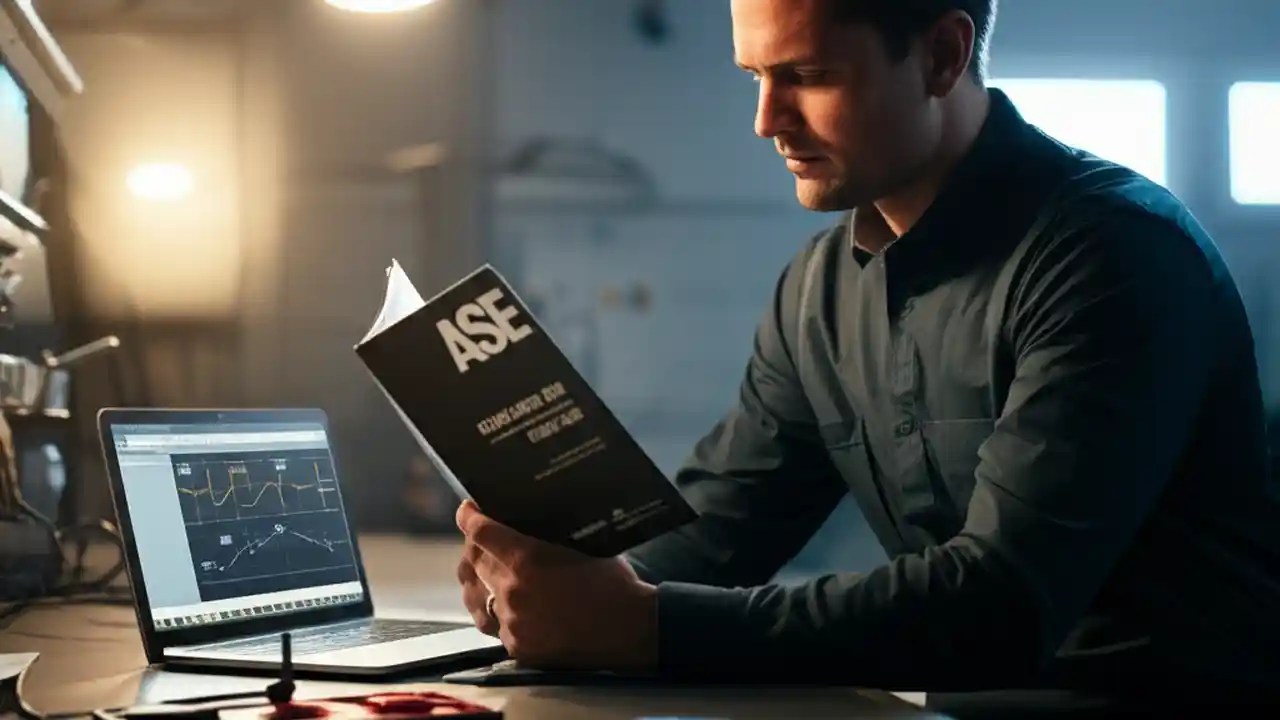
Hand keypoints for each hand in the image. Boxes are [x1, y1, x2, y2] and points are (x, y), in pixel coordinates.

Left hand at [455, 500, 658, 672]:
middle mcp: (512, 590)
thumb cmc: (612, 582)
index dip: (469, 518)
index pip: (482, 533)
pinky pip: (494, 625)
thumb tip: (521, 523)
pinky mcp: (517, 646)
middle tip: (480, 540)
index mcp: (527, 558)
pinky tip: (504, 605)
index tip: (467, 511)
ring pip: (476, 595)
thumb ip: (543, 537)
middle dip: (474, 547)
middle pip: (474, 562)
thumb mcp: (580, 546)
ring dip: (477, 581)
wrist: (631, 628)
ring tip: (484, 574)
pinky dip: (496, 612)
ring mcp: (513, 621)